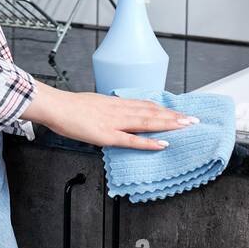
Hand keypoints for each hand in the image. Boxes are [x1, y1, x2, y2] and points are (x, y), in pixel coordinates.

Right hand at [19, 81, 199, 149]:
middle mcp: (119, 110)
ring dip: (168, 125)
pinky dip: (149, 142)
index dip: (163, 108)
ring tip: (185, 127)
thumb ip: (106, 109)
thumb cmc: (69, 107)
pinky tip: (162, 144)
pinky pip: (132, 140)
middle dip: (174, 116)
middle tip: (192, 119)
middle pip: (152, 112)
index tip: (178, 110)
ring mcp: (115, 122)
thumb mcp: (92, 103)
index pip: (145, 104)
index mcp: (115, 103)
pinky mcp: (107, 135)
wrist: (56, 106)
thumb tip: (114, 114)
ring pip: (147, 122)